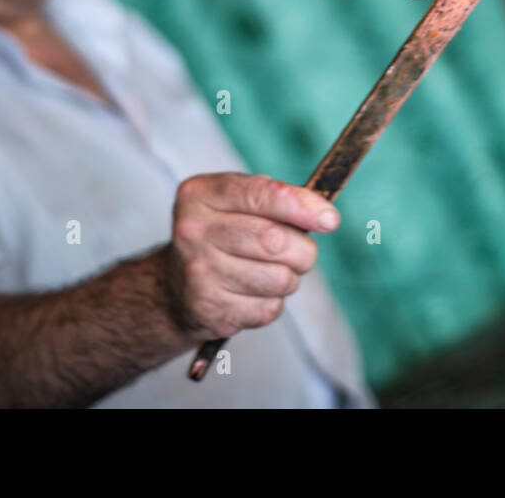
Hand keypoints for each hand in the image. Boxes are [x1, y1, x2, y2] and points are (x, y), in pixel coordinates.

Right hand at [162, 172, 339, 341]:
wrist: (174, 287)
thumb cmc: (222, 235)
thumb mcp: (235, 202)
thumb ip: (276, 198)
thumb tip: (325, 216)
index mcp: (200, 194)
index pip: (260, 194)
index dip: (301, 206)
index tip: (330, 219)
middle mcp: (193, 231)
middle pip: (275, 241)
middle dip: (303, 249)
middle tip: (301, 252)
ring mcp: (198, 273)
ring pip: (279, 279)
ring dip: (290, 278)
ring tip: (272, 272)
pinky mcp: (209, 310)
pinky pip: (269, 309)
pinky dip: (273, 303)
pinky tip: (254, 293)